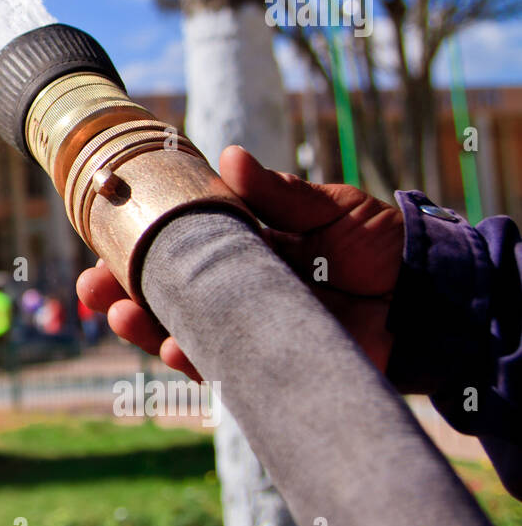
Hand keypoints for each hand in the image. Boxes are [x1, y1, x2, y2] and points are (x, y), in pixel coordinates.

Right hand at [75, 145, 404, 380]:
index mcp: (242, 247)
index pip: (175, 248)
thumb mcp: (332, 209)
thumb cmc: (382, 246)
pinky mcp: (271, 364)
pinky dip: (194, 359)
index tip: (100, 244)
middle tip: (90, 290)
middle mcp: (235, 289)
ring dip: (145, 328)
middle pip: (164, 294)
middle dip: (121, 294)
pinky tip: (171, 350)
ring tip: (119, 315)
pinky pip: (222, 367)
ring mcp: (250, 328)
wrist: (434, 299)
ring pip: (182, 331)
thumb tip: (230, 158)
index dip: (134, 248)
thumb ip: (280, 193)